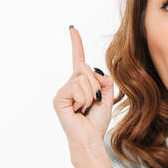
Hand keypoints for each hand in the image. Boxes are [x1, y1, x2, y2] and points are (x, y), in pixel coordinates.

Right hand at [51, 26, 113, 151]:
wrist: (91, 138)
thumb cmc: (97, 121)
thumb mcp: (107, 96)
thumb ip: (105, 80)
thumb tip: (95, 72)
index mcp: (80, 83)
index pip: (78, 59)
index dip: (76, 44)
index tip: (72, 29)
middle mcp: (69, 84)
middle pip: (85, 68)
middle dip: (95, 84)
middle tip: (93, 102)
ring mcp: (63, 91)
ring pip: (82, 78)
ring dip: (90, 95)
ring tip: (86, 108)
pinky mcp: (59, 98)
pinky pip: (77, 88)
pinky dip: (83, 99)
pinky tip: (79, 110)